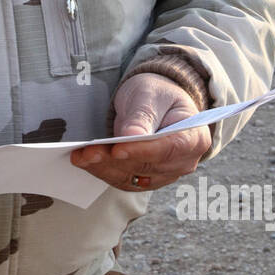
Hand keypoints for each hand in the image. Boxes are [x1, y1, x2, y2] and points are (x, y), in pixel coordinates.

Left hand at [69, 73, 210, 192]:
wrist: (156, 103)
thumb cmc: (157, 95)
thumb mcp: (149, 94)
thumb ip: (142, 115)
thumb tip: (131, 135)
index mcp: (194, 138)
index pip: (168, 149)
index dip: (142, 151)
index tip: (117, 149)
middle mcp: (184, 162)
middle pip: (147, 166)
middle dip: (114, 160)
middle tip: (86, 151)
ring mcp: (165, 174)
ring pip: (132, 177)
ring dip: (103, 168)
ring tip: (80, 156)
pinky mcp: (145, 179)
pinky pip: (123, 180)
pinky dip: (102, 171)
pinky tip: (85, 161)